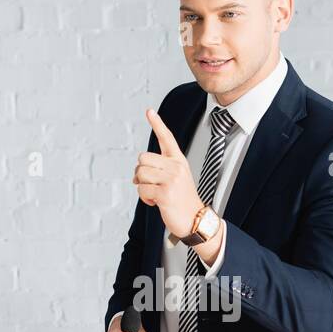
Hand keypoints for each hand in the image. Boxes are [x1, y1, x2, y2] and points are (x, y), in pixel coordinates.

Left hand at [133, 108, 203, 238]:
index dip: (157, 124)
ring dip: (142, 186)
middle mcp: (176, 167)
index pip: (167, 138)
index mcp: (179, 161)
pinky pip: (141, 189)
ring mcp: (171, 179)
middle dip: (141, 173)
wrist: (196, 220)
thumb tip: (135, 175)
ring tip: (155, 194)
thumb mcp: (176, 179)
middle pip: (142, 159)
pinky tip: (155, 202)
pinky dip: (144, 198)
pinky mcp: (164, 193)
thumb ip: (159, 170)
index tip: (149, 111)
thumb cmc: (183, 200)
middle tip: (151, 185)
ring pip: (139, 174)